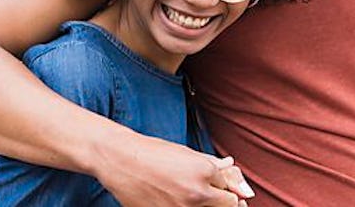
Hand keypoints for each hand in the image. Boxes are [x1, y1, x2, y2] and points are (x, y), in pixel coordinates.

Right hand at [94, 133, 254, 205]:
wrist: (120, 161)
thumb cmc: (152, 152)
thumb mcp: (187, 153)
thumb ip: (214, 166)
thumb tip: (235, 171)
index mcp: (204, 173)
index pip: (230, 189)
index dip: (223, 186)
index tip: (216, 183)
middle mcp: (196, 194)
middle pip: (228, 206)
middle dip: (223, 200)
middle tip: (212, 194)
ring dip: (205, 204)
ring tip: (186, 192)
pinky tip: (173, 199)